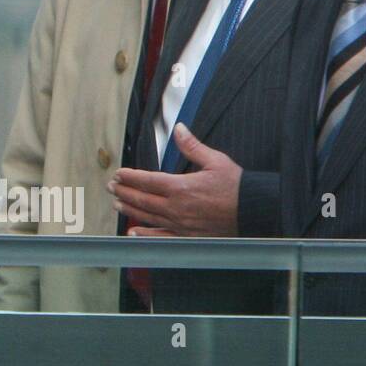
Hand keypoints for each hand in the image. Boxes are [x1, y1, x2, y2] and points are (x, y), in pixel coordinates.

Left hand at [108, 124, 241, 235]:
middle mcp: (176, 207)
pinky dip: (145, 235)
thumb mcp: (215, 160)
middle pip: (142, 199)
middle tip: (111, 186)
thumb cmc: (237, 187)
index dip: (130, 177)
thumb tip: (179, 128)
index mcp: (180, 187)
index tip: (118, 173)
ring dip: (130, 209)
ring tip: (117, 203)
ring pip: (147, 216)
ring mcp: (179, 224)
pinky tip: (133, 232)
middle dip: (124, 191)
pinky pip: (160, 236)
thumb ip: (192, 146)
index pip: (147, 181)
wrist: (253, 211)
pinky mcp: (186, 236)